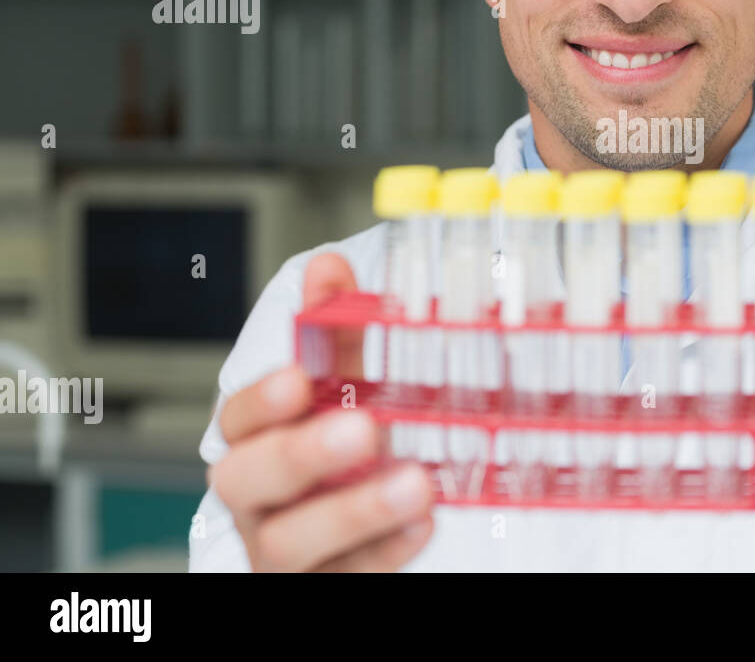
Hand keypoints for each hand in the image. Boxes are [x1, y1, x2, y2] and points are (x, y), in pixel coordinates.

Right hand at [209, 253, 435, 570]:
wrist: (345, 537)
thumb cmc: (334, 452)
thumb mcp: (337, 389)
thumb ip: (332, 333)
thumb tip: (330, 267)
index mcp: (253, 443)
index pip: (234, 421)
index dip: (261, 402)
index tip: (297, 377)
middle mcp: (256, 500)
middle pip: (247, 482)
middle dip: (301, 454)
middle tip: (363, 428)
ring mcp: (285, 551)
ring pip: (290, 542)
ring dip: (354, 510)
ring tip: (414, 482)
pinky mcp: (326, 583)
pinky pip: (348, 576)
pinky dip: (386, 550)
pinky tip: (424, 522)